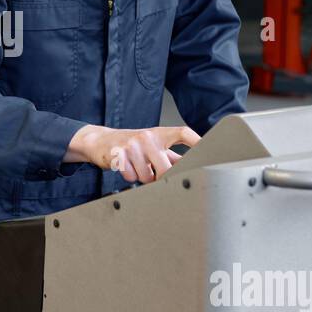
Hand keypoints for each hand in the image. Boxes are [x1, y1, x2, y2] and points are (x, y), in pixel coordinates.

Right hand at [65, 124, 200, 183]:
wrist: (102, 141)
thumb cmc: (133, 144)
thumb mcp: (153, 145)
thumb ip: (172, 156)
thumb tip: (195, 165)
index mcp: (160, 133)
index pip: (182, 133)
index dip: (197, 141)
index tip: (209, 150)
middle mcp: (147, 136)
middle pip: (166, 167)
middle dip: (162, 177)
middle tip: (156, 175)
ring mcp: (132, 145)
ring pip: (147, 176)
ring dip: (143, 178)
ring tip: (138, 168)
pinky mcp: (118, 154)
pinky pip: (131, 177)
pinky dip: (130, 177)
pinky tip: (127, 168)